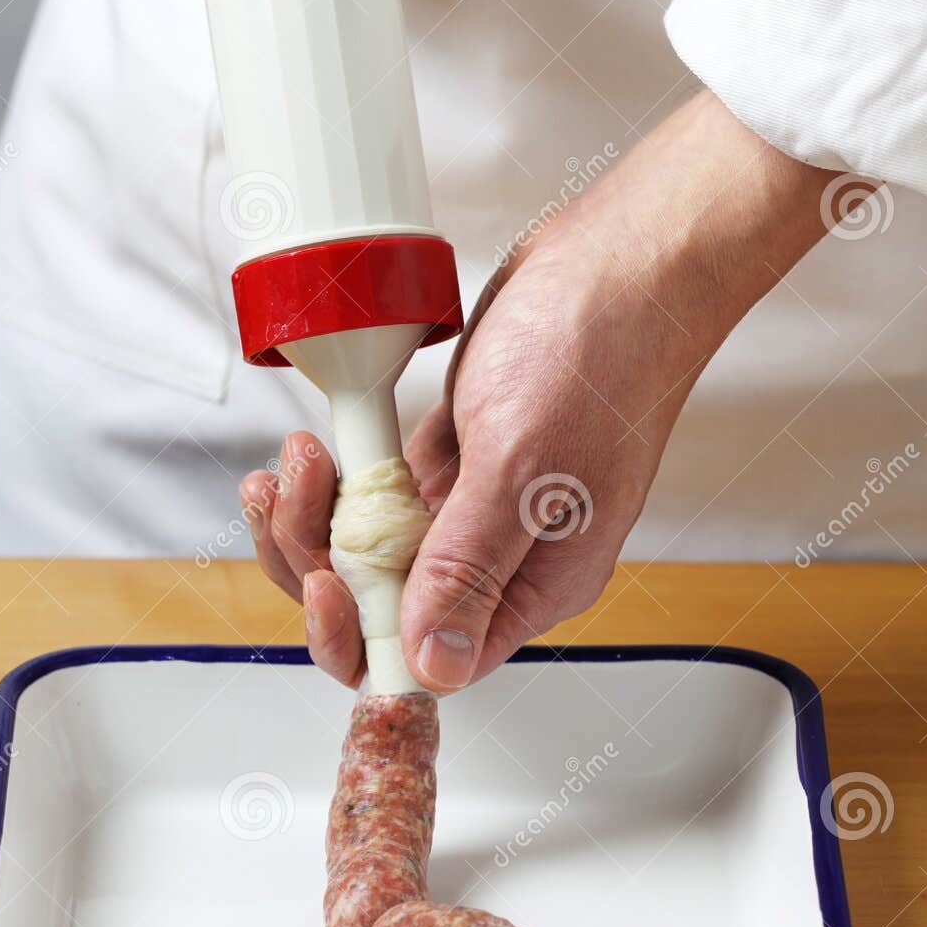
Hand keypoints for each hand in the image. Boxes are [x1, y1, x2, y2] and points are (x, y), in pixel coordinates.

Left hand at [242, 91, 872, 691]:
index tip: (328, 581)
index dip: (364, 637)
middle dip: (323, 566)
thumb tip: (433, 666)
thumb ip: (469, 570)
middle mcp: (503, 563)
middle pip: (385, 611)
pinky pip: (376, 501)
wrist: (625, 260)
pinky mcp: (454, 464)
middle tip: (300, 497)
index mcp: (537, 587)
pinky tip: (315, 452)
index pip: (431, 658)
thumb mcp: (524, 467)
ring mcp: (474, 513)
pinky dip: (336, 483)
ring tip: (301, 460)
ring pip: (370, 556)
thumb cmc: (600, 352)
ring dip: (317, 519)